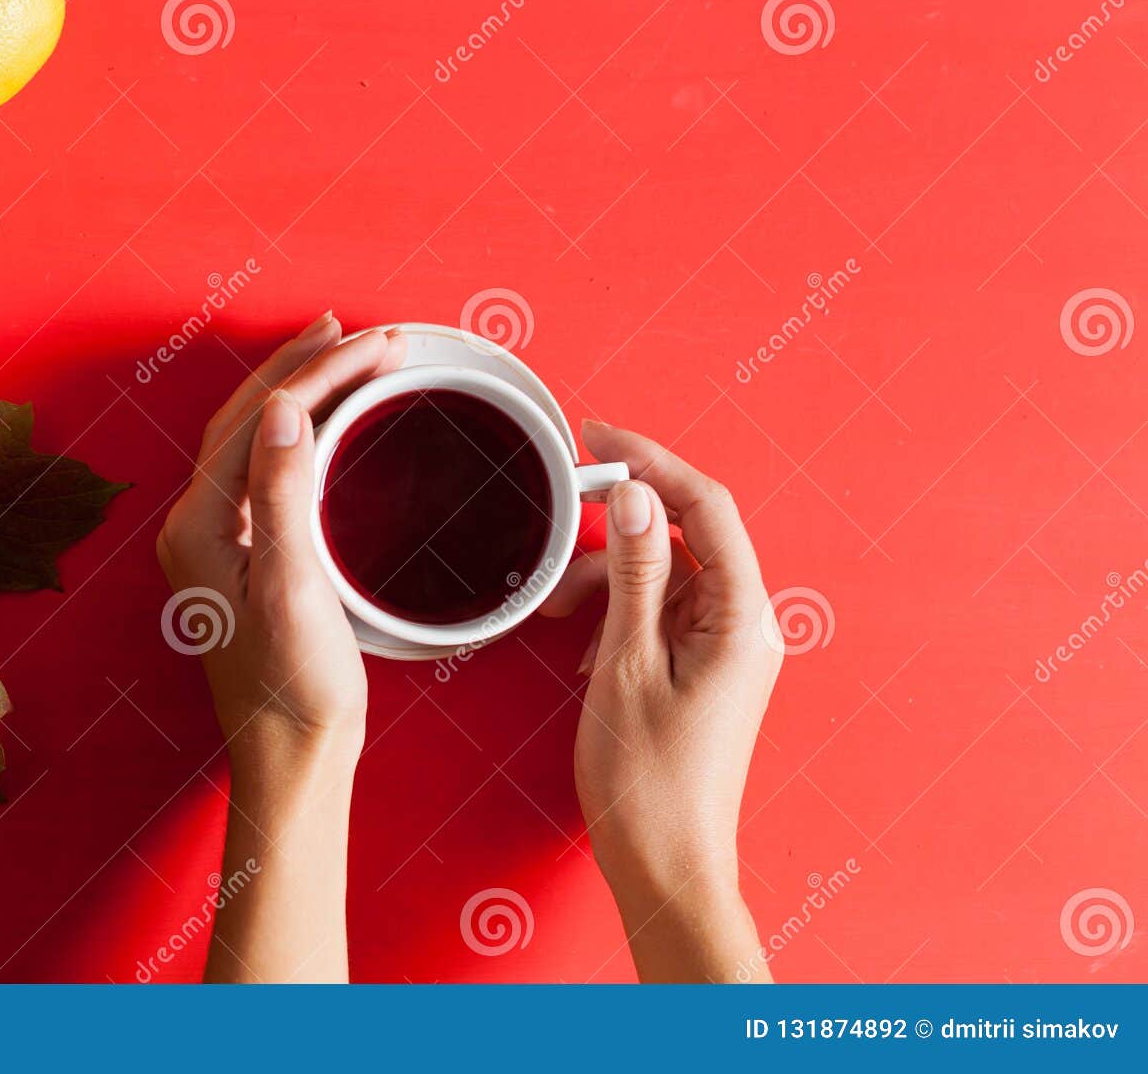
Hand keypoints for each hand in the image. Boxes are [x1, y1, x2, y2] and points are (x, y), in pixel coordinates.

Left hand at [156, 315, 405, 981]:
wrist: (290, 758)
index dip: (318, 371)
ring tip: (341, 356)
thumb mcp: (293, 590)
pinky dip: (300, 434)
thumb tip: (281, 411)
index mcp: (199, 527)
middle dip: (303, 365)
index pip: (259, 419)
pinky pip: (267, 472)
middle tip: (358, 331)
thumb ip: (281, 498)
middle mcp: (197, 527)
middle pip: (246, 418)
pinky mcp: (244, 560)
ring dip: (298, 392)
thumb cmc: (293, 692)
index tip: (374, 343)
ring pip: (253, 439)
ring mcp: (218, 543)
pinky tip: (324, 427)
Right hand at [540, 422, 779, 981]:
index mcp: (742, 619)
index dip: (652, 461)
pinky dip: (617, 613)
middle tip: (564, 520)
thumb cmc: (649, 782)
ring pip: (664, 575)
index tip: (598, 438)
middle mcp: (744, 625)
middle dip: (618, 528)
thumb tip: (634, 496)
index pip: (706, 506)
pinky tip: (583, 643)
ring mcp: (724, 647)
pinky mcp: (701, 668)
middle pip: (684, 536)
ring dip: (608, 579)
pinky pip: (659, 612)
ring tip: (558, 612)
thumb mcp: (626, 663)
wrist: (665, 864)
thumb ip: (632, 574)